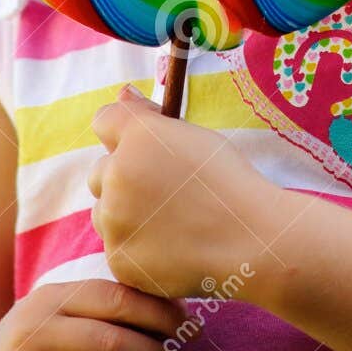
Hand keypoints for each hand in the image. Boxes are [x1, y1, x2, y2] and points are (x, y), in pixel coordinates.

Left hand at [89, 85, 276, 297]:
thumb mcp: (194, 136)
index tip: (143, 147)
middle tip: (165, 192)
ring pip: (104, 213)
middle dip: (122, 179)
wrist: (252, 240)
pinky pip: (118, 247)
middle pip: (99, 172)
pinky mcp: (119, 258)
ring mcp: (114, 221)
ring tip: (172, 223)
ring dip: (125, 215)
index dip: (123, 133)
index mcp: (137, 137)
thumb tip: (123, 92)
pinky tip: (172, 248)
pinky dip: (139, 249)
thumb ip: (150, 116)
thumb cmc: (230, 182)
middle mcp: (116, 175)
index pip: (104, 120)